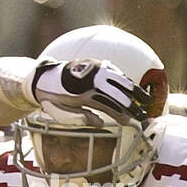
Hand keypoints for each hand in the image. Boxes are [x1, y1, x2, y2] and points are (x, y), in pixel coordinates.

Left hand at [30, 59, 150, 120]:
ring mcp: (93, 70)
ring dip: (134, 90)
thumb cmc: (52, 99)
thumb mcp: (62, 114)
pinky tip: (131, 86)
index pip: (109, 106)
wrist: (41, 78)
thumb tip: (101, 122)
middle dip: (132, 105)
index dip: (122, 115)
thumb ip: (82, 118)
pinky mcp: (93, 63)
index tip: (131, 123)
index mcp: (83, 94)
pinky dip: (123, 78)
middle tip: (143, 115)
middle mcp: (91, 80)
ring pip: (119, 80)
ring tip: (146, 99)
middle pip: (118, 93)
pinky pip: (113, 70)